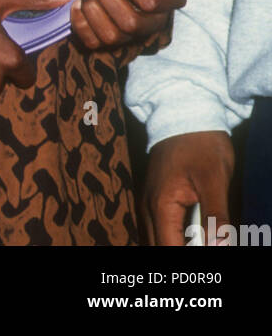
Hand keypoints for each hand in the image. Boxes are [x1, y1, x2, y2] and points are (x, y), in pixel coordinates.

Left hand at [70, 0, 200, 50]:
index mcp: (170, 0)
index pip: (151, 2)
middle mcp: (152, 21)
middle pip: (130, 23)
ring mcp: (130, 32)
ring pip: (111, 36)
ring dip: (94, 8)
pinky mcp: (108, 36)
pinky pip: (92, 42)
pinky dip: (80, 23)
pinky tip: (78, 4)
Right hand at [142, 131, 233, 245]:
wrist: (186, 114)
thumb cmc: (200, 143)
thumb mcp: (214, 179)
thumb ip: (216, 215)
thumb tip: (220, 244)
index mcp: (161, 205)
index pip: (169, 249)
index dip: (189, 256)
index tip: (209, 244)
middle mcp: (149, 207)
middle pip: (160, 247)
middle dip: (183, 248)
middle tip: (208, 237)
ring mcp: (150, 202)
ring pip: (159, 239)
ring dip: (180, 241)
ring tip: (203, 230)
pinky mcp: (156, 198)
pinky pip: (162, 227)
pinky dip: (178, 232)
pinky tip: (196, 224)